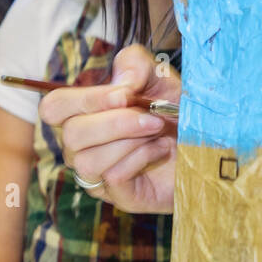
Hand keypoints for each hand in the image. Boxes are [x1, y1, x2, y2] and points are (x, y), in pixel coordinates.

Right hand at [37, 45, 177, 214]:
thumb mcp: (158, 76)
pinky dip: (141, 157)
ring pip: (88, 160)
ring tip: (157, 132)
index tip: (123, 96)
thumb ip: (134, 65)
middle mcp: (82, 147)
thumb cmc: (175, 110)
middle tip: (153, 118)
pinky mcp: (119, 196)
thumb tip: (120, 86)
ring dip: (130, 141)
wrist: (207, 145)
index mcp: (83, 115)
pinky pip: (113, 176)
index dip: (83, 100)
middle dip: (117, 123)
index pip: (54, 108)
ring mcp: (97, 175)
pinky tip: (160, 150)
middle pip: (71, 135)